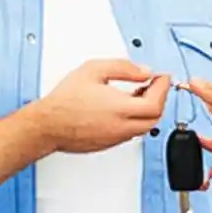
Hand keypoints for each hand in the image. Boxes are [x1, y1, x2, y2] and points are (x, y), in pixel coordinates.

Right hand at [38, 59, 171, 152]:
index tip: (163, 77)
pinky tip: (125, 107)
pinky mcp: (109, 144)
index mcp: (121, 109)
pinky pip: (131, 133)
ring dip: (148, 110)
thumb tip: (144, 71)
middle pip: (155, 117)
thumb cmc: (65, 100)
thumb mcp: (94, 70)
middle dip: (160, 99)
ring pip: (144, 127)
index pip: (156, 102)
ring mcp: (116, 138)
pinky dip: (136, 119)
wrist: (48, 125)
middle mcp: (122, 127)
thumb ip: (124, 68)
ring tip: (139, 94)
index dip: (163, 88)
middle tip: (155, 85)